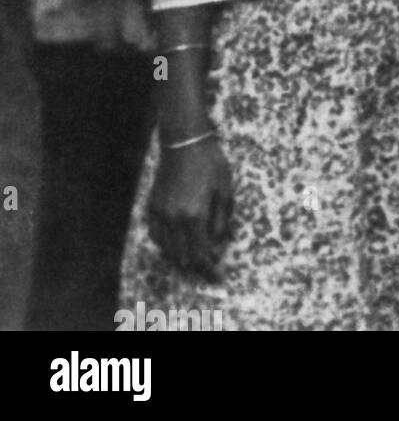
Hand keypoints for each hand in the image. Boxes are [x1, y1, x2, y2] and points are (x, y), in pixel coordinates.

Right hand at [147, 136, 233, 280]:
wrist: (184, 143)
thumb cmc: (210, 163)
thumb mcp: (225, 189)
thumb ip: (222, 220)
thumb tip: (219, 243)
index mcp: (195, 216)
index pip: (200, 254)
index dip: (209, 269)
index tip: (217, 277)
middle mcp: (174, 219)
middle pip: (183, 256)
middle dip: (196, 266)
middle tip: (209, 267)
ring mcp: (160, 214)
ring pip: (167, 250)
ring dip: (181, 257)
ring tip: (194, 257)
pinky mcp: (152, 207)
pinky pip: (156, 236)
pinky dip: (166, 245)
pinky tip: (176, 243)